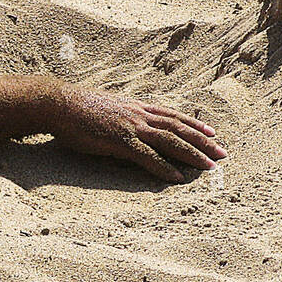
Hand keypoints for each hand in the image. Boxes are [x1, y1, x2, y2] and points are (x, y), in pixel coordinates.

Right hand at [51, 87, 225, 181]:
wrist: (58, 103)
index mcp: (135, 106)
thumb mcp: (104, 107)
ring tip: (208, 167)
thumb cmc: (75, 108)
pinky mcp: (119, 141)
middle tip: (223, 154)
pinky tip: (177, 178)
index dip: (195, 124)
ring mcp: (130, 126)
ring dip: (192, 154)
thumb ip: (120, 115)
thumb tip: (125, 123)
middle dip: (203, 141)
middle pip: (178, 128)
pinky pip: (147, 156)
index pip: (173, 115)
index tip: (213, 132)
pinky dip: (164, 167)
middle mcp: (138, 114)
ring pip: (170, 141)